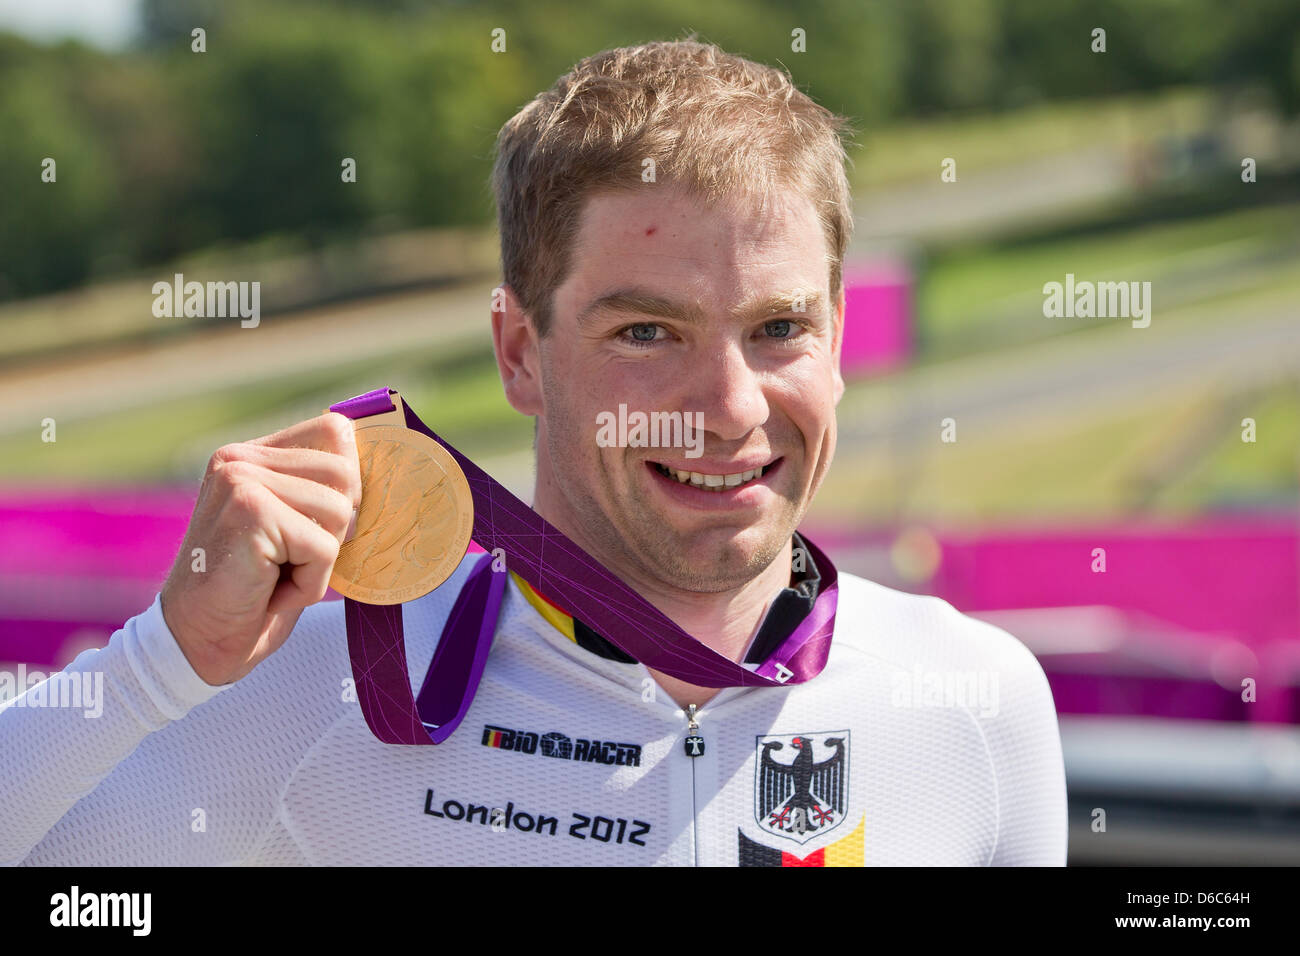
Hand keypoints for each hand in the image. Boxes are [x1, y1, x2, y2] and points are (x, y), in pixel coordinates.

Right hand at [159, 412, 362, 685]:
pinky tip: (271, 592)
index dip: (350, 481)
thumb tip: (388, 471)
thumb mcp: (294, 529)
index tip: (323, 526)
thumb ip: (323, 494)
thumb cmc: (254, 591)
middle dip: (335, 530)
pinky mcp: (251, 513)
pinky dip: (308, 584)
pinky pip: (324, 548)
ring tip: (278, 576)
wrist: (198, 643)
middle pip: (346, 474)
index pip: (334, 431)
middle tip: (291, 560)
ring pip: (340, 512)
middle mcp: (239, 459)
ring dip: (321, 561)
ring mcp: (241, 481)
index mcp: (251, 455)